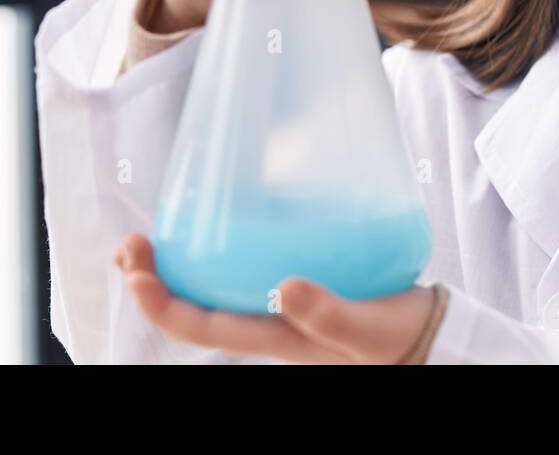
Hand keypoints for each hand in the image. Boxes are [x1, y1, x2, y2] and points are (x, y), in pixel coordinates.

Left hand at [114, 233, 437, 363]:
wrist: (427, 333)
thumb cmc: (395, 338)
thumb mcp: (365, 332)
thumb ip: (329, 315)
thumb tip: (287, 287)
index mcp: (273, 337)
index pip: (200, 326)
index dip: (160, 302)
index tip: (135, 271)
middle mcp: (264, 319)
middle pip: (192, 305)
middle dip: (151, 277)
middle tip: (130, 242)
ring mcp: (276, 300)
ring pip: (209, 283)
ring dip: (174, 261)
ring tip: (149, 233)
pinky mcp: (295, 275)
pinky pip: (240, 264)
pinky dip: (215, 245)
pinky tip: (215, 220)